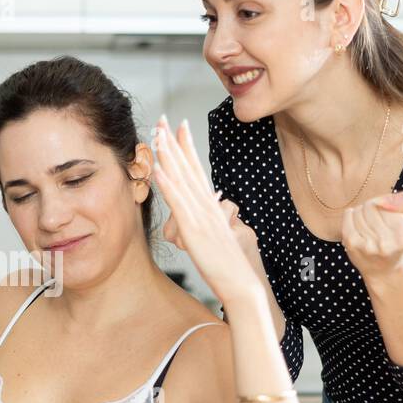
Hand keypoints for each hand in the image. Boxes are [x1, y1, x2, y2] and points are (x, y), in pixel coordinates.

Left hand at [151, 115, 264, 307]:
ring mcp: (202, 217)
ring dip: (169, 156)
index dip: (187, 146)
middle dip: (175, 141)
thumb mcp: (218, 239)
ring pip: (183, 180)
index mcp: (212, 208)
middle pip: (189, 167)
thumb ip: (210, 223)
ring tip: (158, 134)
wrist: (244, 285)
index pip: (197, 170)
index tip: (178, 126)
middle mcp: (208, 207)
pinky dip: (169, 186)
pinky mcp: (195, 231)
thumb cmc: (230, 268)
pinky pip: (180, 204)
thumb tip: (207, 215)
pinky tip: (159, 171)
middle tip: (164, 117)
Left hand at [342, 191, 402, 283]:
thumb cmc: (399, 242)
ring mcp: (367, 246)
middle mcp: (385, 245)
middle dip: (374, 205)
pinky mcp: (352, 245)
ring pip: (359, 211)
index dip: (387, 202)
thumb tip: (395, 196)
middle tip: (377, 214)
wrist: (384, 270)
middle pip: (371, 206)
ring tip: (369, 220)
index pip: (390, 206)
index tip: (389, 209)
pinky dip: (351, 214)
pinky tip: (356, 219)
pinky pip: (348, 216)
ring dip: (363, 211)